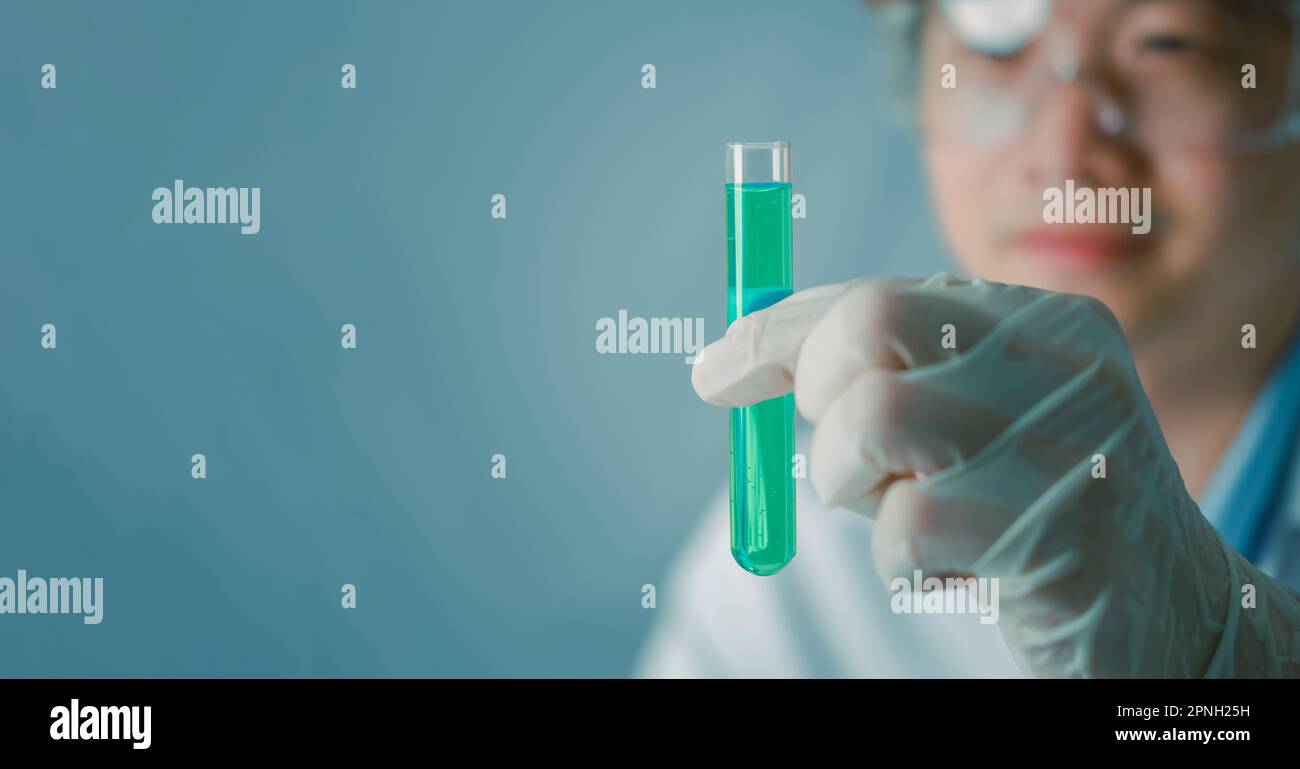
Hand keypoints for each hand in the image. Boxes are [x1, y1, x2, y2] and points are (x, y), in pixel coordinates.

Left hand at [693, 272, 1299, 676]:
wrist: (1167, 613)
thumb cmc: (1033, 510)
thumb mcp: (969, 420)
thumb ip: (879, 376)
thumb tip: (723, 363)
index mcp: (1037, 319)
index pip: (873, 294)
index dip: (776, 333)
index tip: (714, 373)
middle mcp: (1061, 357)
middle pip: (868, 327)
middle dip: (817, 398)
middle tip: (849, 461)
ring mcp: (1068, 436)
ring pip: (872, 418)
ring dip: (854, 487)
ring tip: (912, 515)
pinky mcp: (1061, 525)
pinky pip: (906, 524)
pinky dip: (903, 559)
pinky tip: (963, 567)